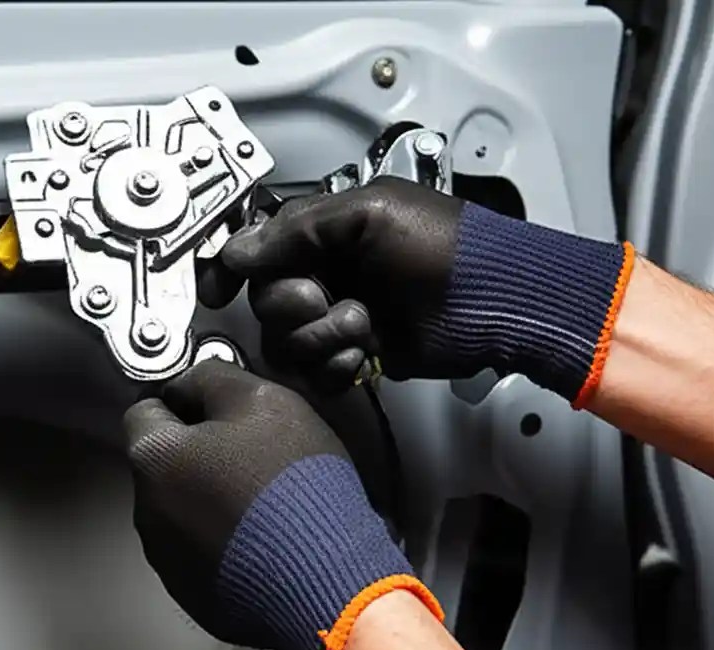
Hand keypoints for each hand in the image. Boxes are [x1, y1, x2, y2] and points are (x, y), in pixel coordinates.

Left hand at [123, 359, 435, 649]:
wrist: (325, 578)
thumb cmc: (290, 481)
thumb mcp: (261, 398)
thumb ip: (212, 378)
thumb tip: (189, 383)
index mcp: (152, 458)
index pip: (145, 410)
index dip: (184, 402)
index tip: (222, 410)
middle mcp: (146, 513)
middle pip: (165, 466)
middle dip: (199, 456)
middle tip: (255, 456)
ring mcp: (168, 561)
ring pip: (183, 513)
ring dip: (212, 502)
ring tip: (267, 504)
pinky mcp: (195, 598)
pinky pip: (203, 555)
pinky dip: (227, 544)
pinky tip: (267, 542)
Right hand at [200, 176, 634, 403]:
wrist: (496, 301)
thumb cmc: (445, 247)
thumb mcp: (370, 213)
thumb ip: (297, 229)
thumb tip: (238, 250)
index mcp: (325, 231)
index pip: (256, 249)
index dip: (231, 269)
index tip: (217, 289)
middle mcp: (326, 273)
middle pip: (265, 301)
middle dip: (294, 305)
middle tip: (330, 298)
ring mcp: (339, 317)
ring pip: (286, 342)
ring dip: (320, 338)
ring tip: (364, 326)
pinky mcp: (358, 356)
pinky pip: (316, 372)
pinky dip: (335, 367)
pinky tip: (367, 355)